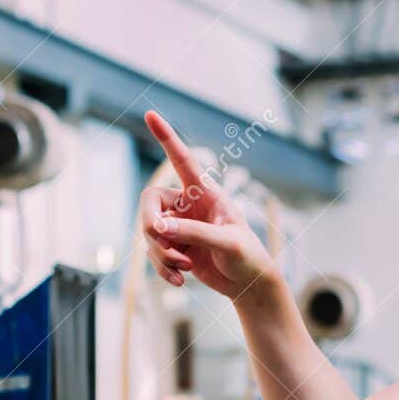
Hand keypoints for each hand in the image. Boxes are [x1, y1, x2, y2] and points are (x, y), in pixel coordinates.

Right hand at [139, 110, 277, 300]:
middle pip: (150, 202)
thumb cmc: (248, 256)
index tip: (150, 114)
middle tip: (161, 240)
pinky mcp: (174, 248)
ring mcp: (179, 227)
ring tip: (185, 269)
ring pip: (150, 233)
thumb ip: (195, 233)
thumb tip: (160, 228)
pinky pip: (154, 254)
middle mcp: (188, 205)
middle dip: (150, 224)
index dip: (166, 137)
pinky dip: (163, 269)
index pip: (183, 159)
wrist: (248, 285)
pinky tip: (180, 281)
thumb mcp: (228, 243)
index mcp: (206, 193)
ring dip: (162, 254)